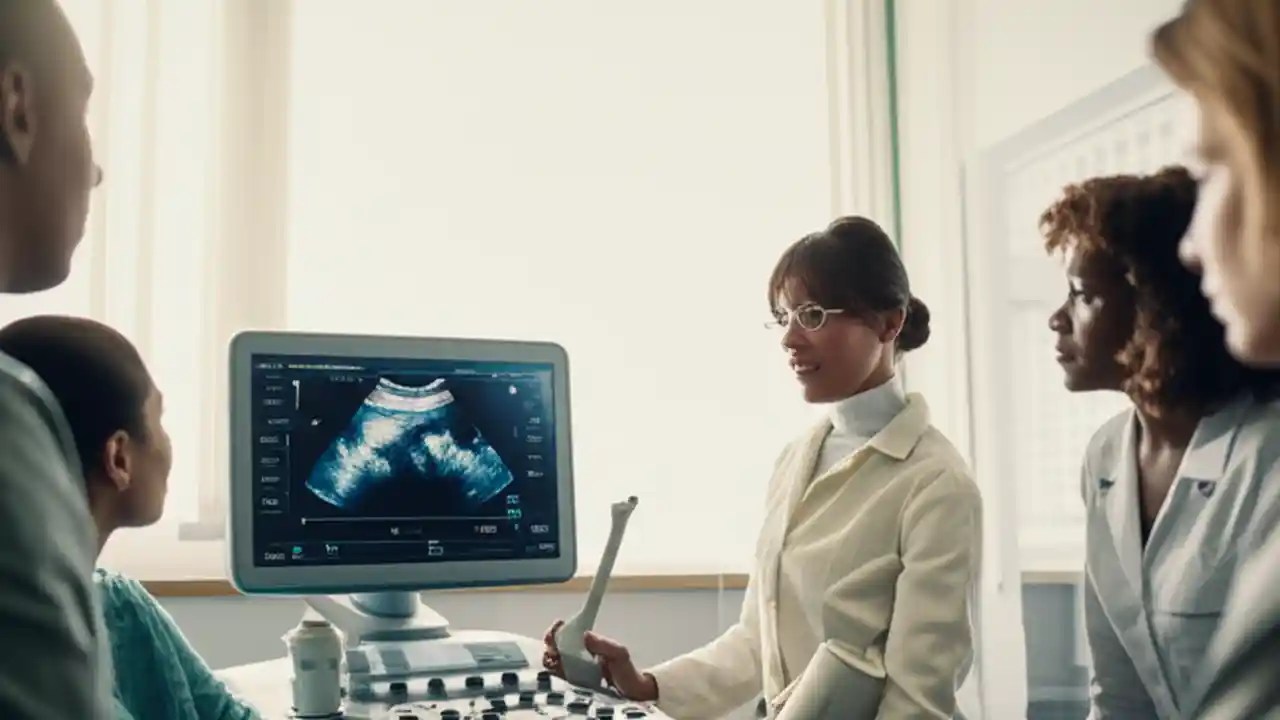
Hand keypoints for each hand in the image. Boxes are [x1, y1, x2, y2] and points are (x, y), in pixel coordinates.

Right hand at [542, 620, 658, 701]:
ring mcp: (573, 669)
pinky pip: (556, 678)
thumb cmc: (626, 670)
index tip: (556, 631)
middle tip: (554, 650)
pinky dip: (553, 674)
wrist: (631, 693)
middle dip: (550, 645)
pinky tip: (559, 674)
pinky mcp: (572, 684)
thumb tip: (584, 635)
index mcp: (586, 643)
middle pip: (554, 645)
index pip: (565, 632)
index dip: (557, 630)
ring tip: (557, 662)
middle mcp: (576, 654)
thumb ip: (603, 644)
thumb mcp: (619, 653)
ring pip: (552, 661)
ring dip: (550, 660)